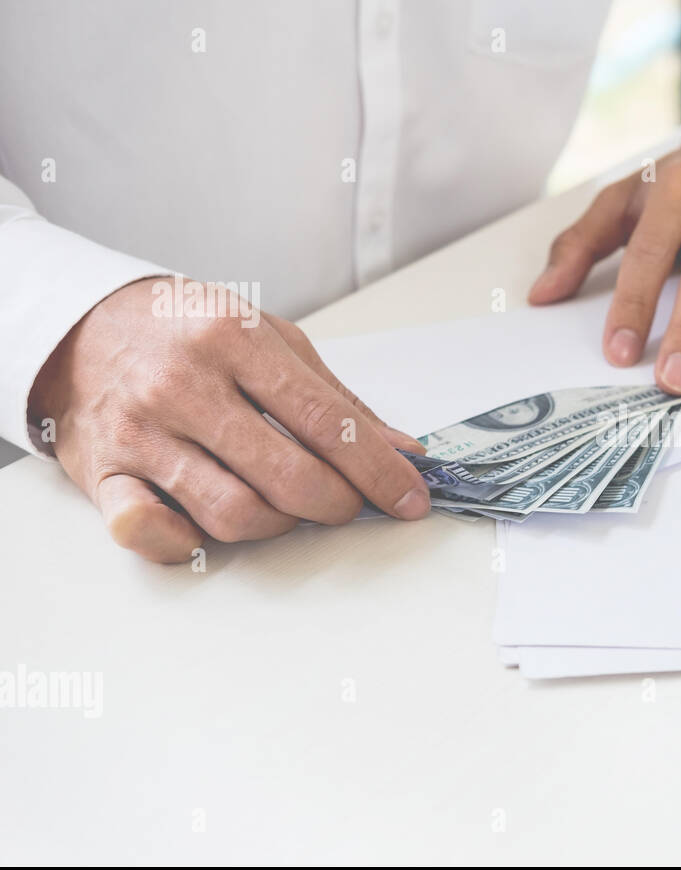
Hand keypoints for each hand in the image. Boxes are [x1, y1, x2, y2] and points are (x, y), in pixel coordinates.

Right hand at [29, 278, 430, 563]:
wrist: (79, 326)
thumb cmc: (188, 333)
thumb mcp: (269, 338)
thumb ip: (336, 399)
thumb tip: (402, 451)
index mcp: (234, 340)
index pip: (328, 422)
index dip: (379, 471)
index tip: (410, 499)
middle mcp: (184, 385)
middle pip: (289, 478)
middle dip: (336, 505)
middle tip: (345, 503)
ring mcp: (140, 432)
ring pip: (234, 515)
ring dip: (278, 525)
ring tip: (284, 504)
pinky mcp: (104, 473)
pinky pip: (150, 532)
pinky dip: (189, 543)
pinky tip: (210, 524)